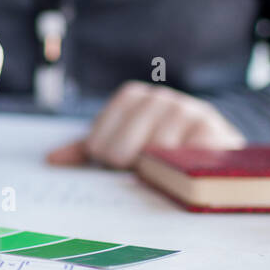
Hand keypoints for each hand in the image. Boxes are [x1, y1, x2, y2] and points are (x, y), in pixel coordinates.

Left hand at [47, 81, 244, 169]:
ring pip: (149, 158)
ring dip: (156, 172)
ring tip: (168, 169)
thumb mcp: (123, 146)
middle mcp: (157, 98)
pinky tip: (183, 170)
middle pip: (118, 151)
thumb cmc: (162, 151)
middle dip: (129, 168)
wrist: (218, 153)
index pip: (96, 141)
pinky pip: (179, 161)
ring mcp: (185, 111)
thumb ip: (88, 151)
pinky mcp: (210, 129)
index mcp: (131, 97)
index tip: (122, 163)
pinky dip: (177, 172)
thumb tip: (51, 160)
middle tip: (145, 168)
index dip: (107, 160)